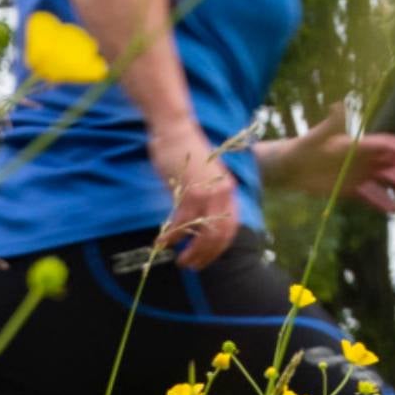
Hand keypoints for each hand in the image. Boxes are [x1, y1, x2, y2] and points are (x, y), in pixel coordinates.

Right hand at [150, 124, 238, 268]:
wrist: (174, 128)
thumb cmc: (182, 150)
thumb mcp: (200, 176)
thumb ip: (203, 195)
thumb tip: (195, 219)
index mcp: (228, 190)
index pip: (231, 228)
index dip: (219, 247)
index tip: (206, 258)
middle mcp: (223, 193)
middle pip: (221, 235)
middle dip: (208, 255)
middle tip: (193, 266)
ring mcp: (208, 193)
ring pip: (205, 232)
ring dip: (192, 251)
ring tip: (181, 261)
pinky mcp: (191, 191)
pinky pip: (183, 222)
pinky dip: (173, 236)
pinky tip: (163, 242)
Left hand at [265, 101, 394, 214]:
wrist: (288, 168)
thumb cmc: (301, 149)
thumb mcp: (314, 137)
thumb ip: (329, 124)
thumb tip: (338, 105)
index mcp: (357, 145)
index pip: (385, 145)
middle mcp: (362, 159)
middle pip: (391, 163)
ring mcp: (358, 174)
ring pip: (385, 179)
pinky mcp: (351, 189)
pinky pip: (370, 196)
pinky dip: (381, 202)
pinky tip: (394, 208)